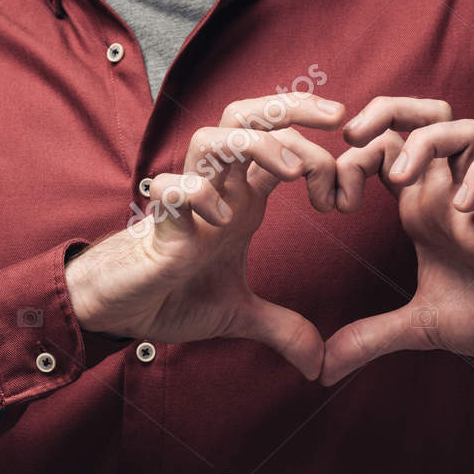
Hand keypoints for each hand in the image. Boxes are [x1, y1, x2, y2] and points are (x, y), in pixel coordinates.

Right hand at [66, 93, 345, 380]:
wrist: (120, 311)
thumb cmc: (172, 296)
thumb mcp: (239, 315)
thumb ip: (282, 329)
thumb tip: (319, 365)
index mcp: (240, 196)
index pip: (278, 140)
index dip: (318, 138)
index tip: (353, 174)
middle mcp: (216, 187)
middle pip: (249, 117)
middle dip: (294, 108)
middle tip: (341, 119)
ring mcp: (187, 199)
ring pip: (215, 136)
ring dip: (258, 144)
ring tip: (291, 172)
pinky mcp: (159, 223)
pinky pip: (174, 187)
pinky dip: (199, 194)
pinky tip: (220, 222)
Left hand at [321, 97, 473, 385]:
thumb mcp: (416, 328)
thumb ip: (369, 338)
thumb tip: (323, 369)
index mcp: (420, 205)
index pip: (384, 147)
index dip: (350, 159)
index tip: (330, 202)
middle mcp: (449, 192)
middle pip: (425, 113)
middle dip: (387, 111)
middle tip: (355, 138)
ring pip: (465, 127)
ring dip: (428, 142)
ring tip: (402, 179)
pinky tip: (463, 214)